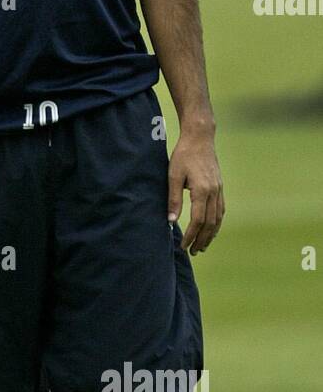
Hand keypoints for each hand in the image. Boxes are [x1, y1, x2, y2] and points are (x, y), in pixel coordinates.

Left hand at [168, 130, 223, 254]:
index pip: (198, 220)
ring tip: (202, 247)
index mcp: (202, 190)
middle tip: (193, 252)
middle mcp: (214, 192)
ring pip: (218, 219)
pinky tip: (211, 230)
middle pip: (210, 224)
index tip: (183, 246)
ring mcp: (220, 190)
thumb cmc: (183, 156)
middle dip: (201, 240)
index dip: (191, 236)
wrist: (200, 139)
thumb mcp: (173, 176)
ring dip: (211, 235)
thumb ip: (173, 199)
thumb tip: (170, 221)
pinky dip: (217, 223)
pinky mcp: (220, 187)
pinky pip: (221, 210)